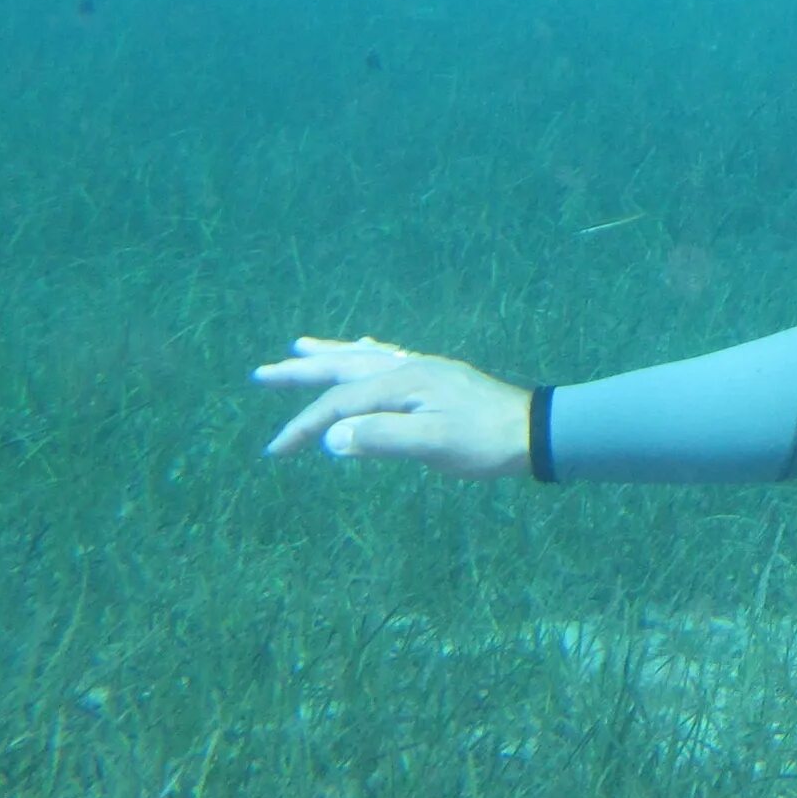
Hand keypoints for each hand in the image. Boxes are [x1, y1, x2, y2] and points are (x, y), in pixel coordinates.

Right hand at [253, 334, 532, 479]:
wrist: (534, 431)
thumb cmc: (485, 442)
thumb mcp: (433, 445)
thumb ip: (382, 439)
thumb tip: (331, 438)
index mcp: (402, 382)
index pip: (340, 404)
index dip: (305, 427)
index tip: (276, 451)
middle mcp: (408, 367)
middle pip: (344, 367)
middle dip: (302, 373)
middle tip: (262, 373)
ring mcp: (423, 369)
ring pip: (364, 357)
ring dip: (330, 354)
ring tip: (300, 346)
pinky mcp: (435, 377)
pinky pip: (389, 356)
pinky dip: (367, 352)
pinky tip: (364, 346)